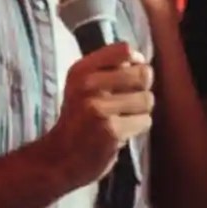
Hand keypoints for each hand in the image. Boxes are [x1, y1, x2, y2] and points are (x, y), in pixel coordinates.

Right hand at [44, 42, 152, 186]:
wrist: (59, 157)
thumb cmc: (78, 119)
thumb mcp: (82, 87)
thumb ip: (108, 70)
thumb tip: (141, 60)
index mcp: (80, 70)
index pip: (124, 50)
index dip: (137, 62)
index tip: (131, 74)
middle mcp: (87, 84)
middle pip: (142, 74)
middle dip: (142, 90)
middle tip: (127, 102)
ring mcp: (98, 108)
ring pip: (147, 99)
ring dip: (140, 112)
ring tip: (122, 118)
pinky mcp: (111, 130)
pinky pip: (144, 121)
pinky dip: (137, 128)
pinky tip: (120, 132)